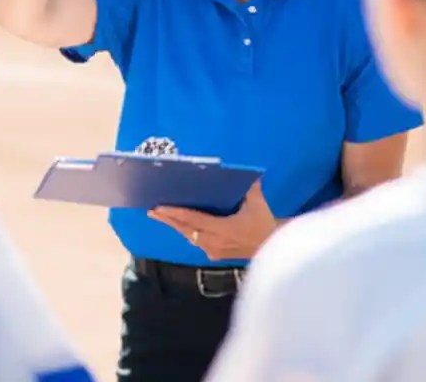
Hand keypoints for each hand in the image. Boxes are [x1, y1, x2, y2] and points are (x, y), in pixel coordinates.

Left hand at [148, 181, 277, 260]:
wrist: (273, 249)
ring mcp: (213, 250)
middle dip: (168, 219)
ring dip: (176, 226)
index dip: (174, 213)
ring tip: (161, 215)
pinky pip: (196, 241)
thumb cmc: (265, 225)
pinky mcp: (215, 254)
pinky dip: (187, 231)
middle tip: (152, 210)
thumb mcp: (257, 203)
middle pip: (185, 230)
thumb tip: (243, 171)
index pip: (192, 220)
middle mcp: (213, 243)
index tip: (159, 207)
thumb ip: (249, 186)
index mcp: (221, 230)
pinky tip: (180, 225)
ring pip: (189, 236)